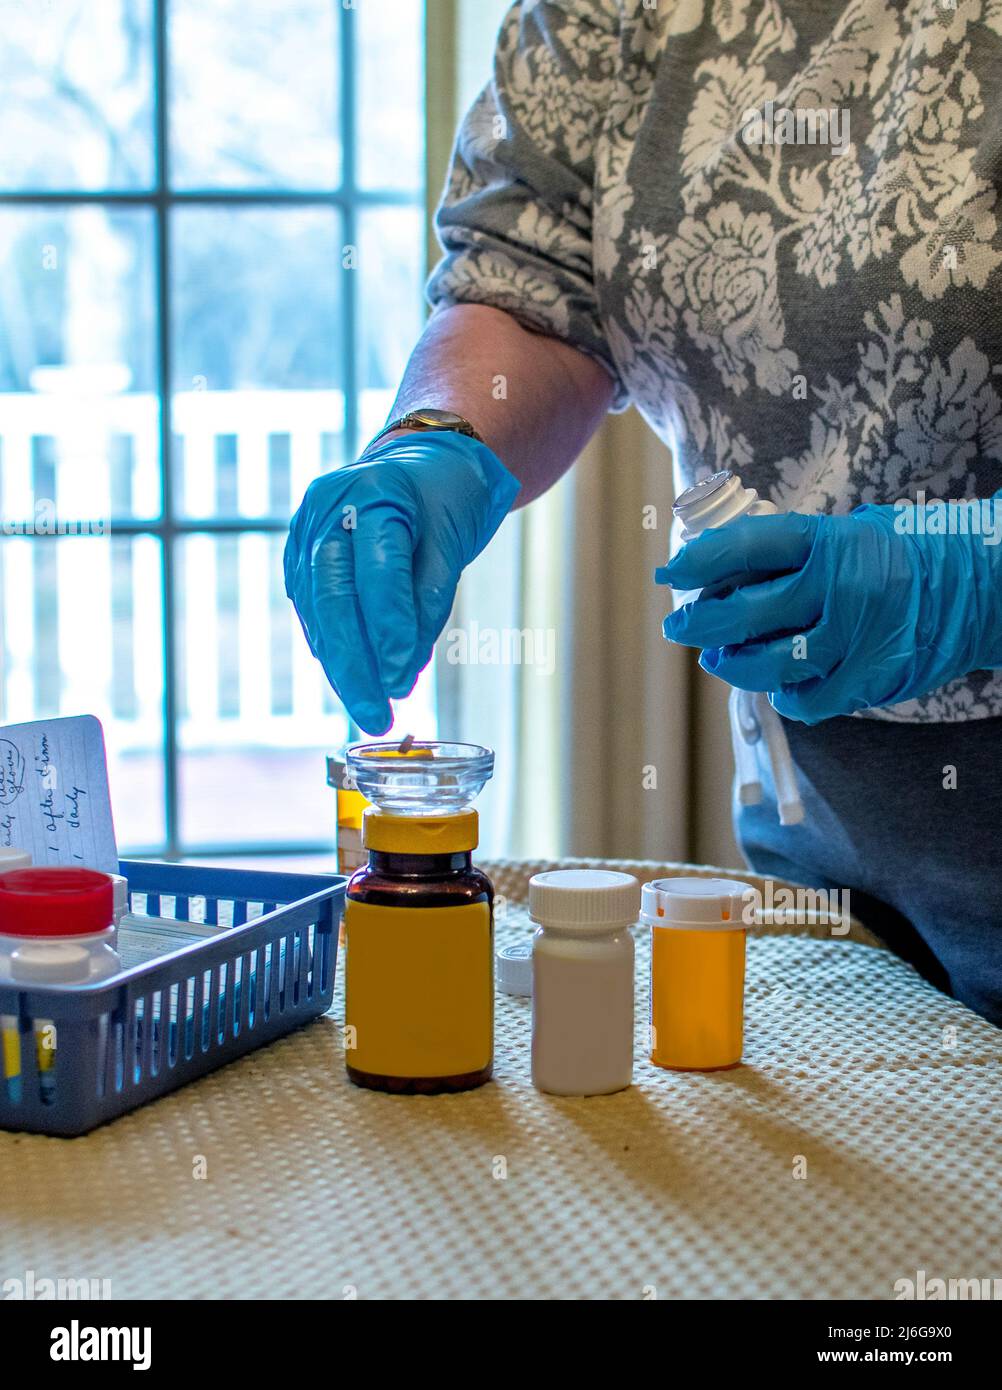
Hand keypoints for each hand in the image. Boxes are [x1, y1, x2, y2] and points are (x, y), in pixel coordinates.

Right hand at [285, 431, 519, 732]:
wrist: (420, 459)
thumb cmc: (446, 495)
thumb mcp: (455, 539)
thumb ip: (431, 598)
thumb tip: (404, 670)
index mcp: (373, 493)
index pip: (377, 572)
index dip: (388, 630)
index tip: (401, 680)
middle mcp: (327, 508)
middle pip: (333, 597)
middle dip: (354, 664)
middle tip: (376, 714)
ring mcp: (305, 531)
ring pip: (318, 610)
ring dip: (341, 666)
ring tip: (370, 709)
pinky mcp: (299, 556)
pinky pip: (314, 610)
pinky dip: (333, 648)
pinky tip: (352, 680)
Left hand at [658, 500, 1001, 722]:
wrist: (980, 586)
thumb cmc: (901, 556)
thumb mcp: (848, 535)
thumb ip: (793, 554)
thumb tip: (721, 576)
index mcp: (828, 540)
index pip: (747, 546)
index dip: (700, 562)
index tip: (670, 575)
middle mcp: (839, 586)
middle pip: (745, 615)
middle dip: (700, 625)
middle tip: (681, 629)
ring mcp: (856, 636)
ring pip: (769, 665)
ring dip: (734, 667)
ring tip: (722, 660)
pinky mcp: (871, 676)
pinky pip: (807, 698)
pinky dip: (786, 695)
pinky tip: (781, 684)